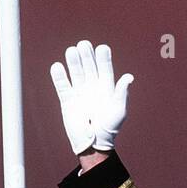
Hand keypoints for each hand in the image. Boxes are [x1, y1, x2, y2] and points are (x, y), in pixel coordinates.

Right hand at [50, 41, 132, 155]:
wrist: (94, 144)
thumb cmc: (110, 128)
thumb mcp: (119, 110)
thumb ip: (121, 93)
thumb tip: (128, 76)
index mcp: (107, 88)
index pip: (105, 69)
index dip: (103, 59)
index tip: (102, 48)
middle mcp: (93, 88)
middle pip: (89, 67)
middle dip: (87, 56)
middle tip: (84, 44)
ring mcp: (80, 93)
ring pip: (76, 73)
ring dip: (73, 62)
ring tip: (72, 50)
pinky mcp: (68, 101)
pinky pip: (63, 86)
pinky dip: (60, 77)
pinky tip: (57, 66)